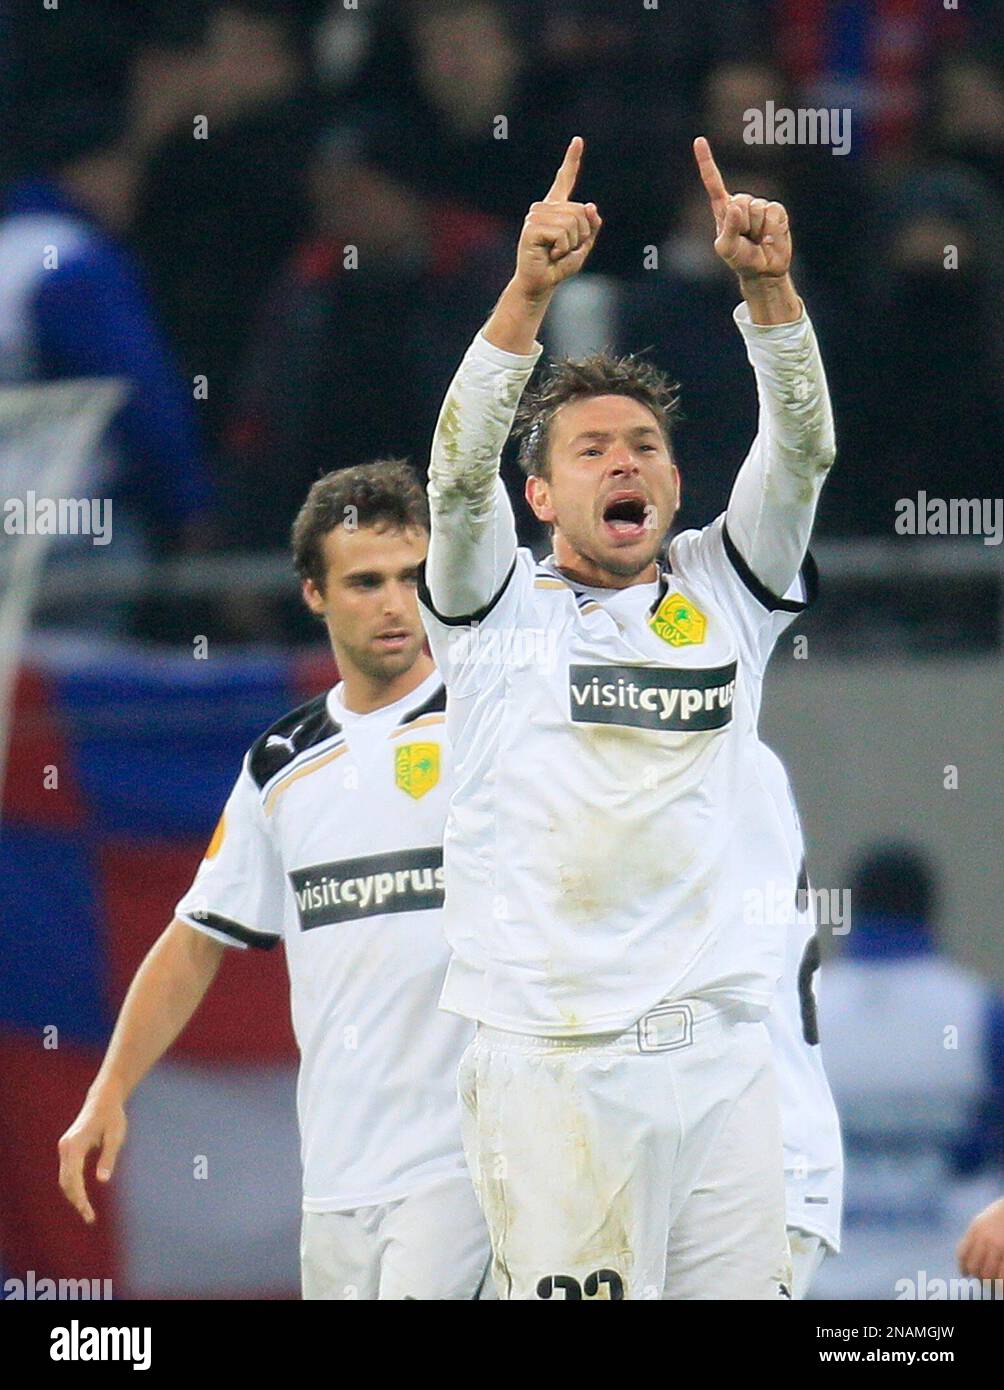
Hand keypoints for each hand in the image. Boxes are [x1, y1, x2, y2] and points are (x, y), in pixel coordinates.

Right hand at [58, 1092, 127, 1224]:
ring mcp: (65, 1147)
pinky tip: (83, 1198)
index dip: (79, 1197)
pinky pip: (67, 1173)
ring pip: (64, 1179)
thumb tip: (103, 1181)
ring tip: (88, 1213)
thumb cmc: (112, 1116)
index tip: (87, 1212)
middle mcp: (65, 1147)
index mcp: (76, 1144)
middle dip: (76, 1201)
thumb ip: (108, 1158)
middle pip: (66, 1181)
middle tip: (90, 1218)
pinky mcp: (68, 1149)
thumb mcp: (116, 1136)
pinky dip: (73, 1187)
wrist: (103, 1099)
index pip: (73, 1178)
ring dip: (73, 1196)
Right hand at [513, 136, 601, 301]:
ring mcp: (535, 216)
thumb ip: (591, 227)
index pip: (565, 180)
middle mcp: (544, 208)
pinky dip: (562, 248)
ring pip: (573, 222)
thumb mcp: (582, 246)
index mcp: (556, 208)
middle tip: (563, 250)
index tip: (577, 140)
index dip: (572, 160)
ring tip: (555, 252)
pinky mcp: (531, 227)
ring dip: (571, 243)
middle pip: (580, 211)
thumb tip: (591, 206)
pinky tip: (549, 254)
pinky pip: (562, 233)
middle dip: (581, 235)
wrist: (539, 284)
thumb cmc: (558, 267)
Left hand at [694, 136, 791, 279]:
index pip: (714, 183)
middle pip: (740, 202)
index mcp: (723, 209)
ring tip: (757, 239)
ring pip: (757, 210)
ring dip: (758, 230)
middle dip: (742, 224)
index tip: (699, 140)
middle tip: (746, 239)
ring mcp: (759, 205)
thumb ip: (729, 229)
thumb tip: (736, 207)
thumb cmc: (740, 259)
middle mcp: (740, 202)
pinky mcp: (776, 210)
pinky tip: (770, 238)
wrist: (764, 269)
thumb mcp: (727, 249)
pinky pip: (773, 214)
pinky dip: (772, 230)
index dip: (707, 161)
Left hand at [957, 1196, 1003, 1281]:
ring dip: (988, 1281)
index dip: (962, 1267)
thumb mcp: (982, 1220)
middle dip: (976, 1275)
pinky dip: (1000, 1283)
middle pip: (974, 1267)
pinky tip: (1000, 1285)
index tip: (965, 1274)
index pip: (962, 1254)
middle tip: (981, 1278)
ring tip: (991, 1281)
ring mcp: (998, 1247)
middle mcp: (984, 1239)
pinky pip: (1001, 1275)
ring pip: (987, 1274)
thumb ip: (975, 1234)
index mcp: (975, 1230)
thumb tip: (968, 1254)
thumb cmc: (1000, 1214)